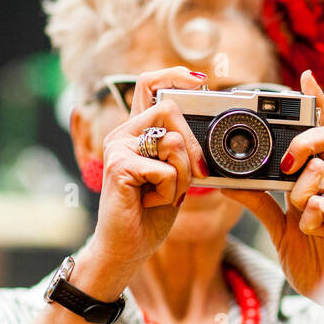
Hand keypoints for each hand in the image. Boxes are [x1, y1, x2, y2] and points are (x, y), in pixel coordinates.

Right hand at [78, 67, 210, 296]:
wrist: (128, 247)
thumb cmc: (150, 212)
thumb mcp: (177, 175)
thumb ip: (184, 150)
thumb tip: (205, 130)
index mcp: (136, 131)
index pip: (149, 84)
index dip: (174, 75)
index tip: (201, 80)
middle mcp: (123, 133)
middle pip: (171, 109)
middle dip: (193, 146)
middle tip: (196, 176)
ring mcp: (118, 147)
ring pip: (173, 141)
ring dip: (181, 175)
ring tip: (163, 193)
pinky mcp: (119, 166)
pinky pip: (165, 169)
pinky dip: (169, 191)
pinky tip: (150, 202)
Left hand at [222, 70, 323, 296]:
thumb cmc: (313, 260)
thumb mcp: (278, 228)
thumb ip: (259, 202)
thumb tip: (227, 182)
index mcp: (316, 182)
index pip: (317, 136)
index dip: (315, 106)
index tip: (304, 78)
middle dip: (305, 142)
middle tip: (287, 164)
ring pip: (322, 172)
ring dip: (302, 192)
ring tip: (300, 218)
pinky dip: (313, 217)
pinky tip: (311, 231)